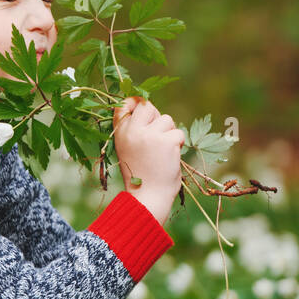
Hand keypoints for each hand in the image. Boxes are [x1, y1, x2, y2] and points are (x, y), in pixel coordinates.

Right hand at [112, 96, 184, 218]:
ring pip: (166, 119)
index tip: (141, 107)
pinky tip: (170, 157)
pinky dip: (178, 144)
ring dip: (169, 133)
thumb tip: (150, 108)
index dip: (135, 102)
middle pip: (147, 106)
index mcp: (120, 133)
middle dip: (156, 116)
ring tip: (162, 151)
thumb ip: (134, 130)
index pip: (123, 105)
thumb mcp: (127, 149)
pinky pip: (178, 133)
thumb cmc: (140, 175)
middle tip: (158, 134)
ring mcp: (149, 135)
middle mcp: (132, 131)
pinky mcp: (166, 141)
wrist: (148, 197)